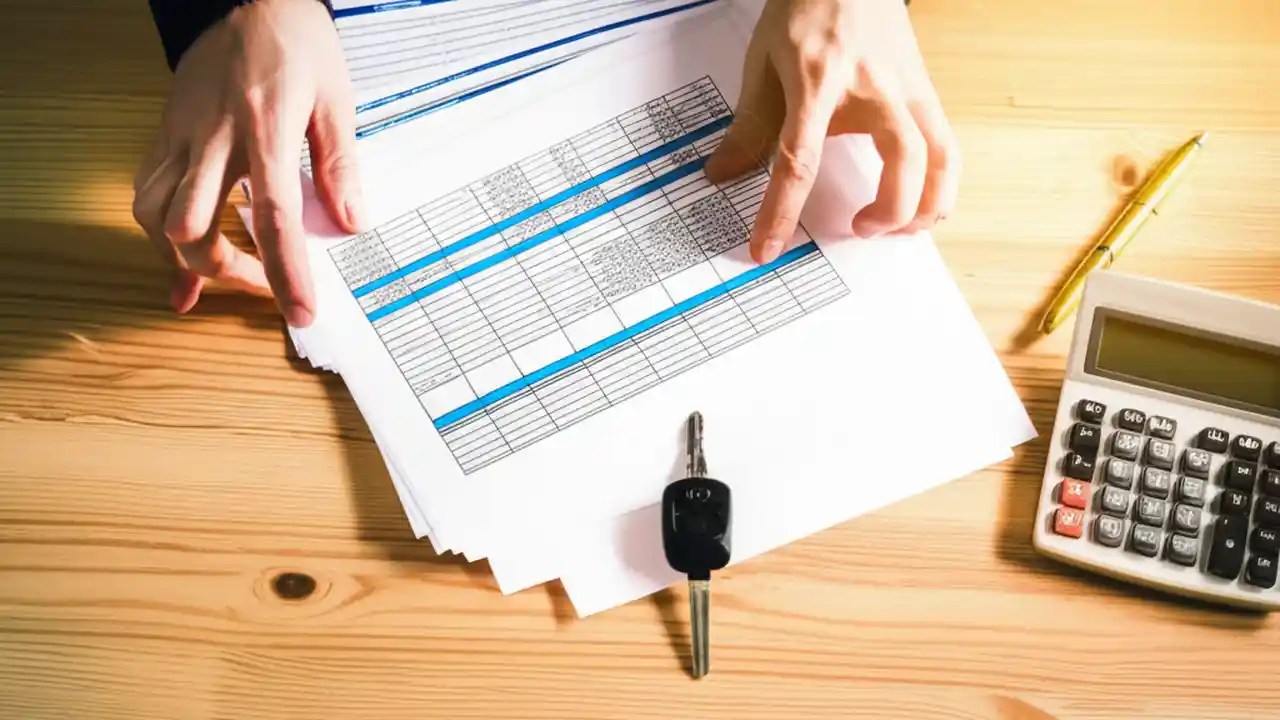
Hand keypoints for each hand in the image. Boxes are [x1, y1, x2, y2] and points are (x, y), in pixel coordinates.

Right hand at [132, 0, 366, 326]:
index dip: (285, 272)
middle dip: (224, 270)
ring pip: (154, 215)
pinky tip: (178, 256)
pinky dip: (158, 232)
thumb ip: (340, 167)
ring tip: (221, 273)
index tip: (300, 310)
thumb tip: (351, 224)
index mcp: (265, 131)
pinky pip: (146, 191)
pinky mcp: (166, 133)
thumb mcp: (336, 101)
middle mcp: (215, 139)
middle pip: (195, 228)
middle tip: (265, 285)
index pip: (273, 217)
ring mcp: (182, 136)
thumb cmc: (296, 43)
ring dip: (183, 256)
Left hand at [705, 0, 959, 263]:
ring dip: (927, 204)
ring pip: (941, 156)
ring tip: (898, 228)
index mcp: (820, 81)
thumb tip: (722, 174)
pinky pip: (947, 144)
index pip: (801, 160)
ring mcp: (909, 88)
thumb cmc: (806, 10)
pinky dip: (942, 182)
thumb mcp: (763, 62)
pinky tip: (923, 203)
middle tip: (857, 230)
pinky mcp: (927, 90)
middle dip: (888, 210)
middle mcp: (874, 88)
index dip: (781, 211)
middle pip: (903, 160)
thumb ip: (747, 125)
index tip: (766, 249)